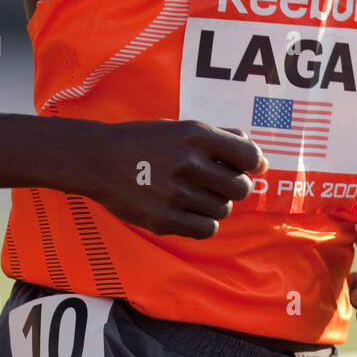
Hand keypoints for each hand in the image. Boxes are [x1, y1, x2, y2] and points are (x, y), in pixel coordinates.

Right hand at [86, 119, 267, 239]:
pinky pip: (207, 229)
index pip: (248, 155)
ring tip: (194, 194)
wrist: (98, 160)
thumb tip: (258, 158)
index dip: (255, 164)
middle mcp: (188, 162)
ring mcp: (175, 193)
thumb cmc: (144, 141)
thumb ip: (219, 137)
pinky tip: (190, 211)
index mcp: (195, 135)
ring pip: (223, 209)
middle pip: (240, 187)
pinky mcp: (164, 219)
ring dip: (215, 204)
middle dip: (234, 186)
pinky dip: (204, 223)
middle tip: (217, 183)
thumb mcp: (180, 128)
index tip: (252, 168)